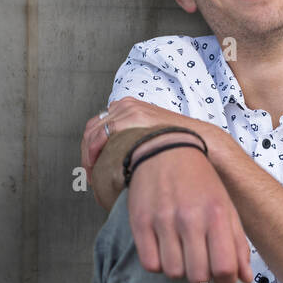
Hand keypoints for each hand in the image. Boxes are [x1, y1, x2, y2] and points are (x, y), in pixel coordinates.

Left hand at [81, 97, 209, 184]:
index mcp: (126, 108)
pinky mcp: (130, 117)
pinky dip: (94, 154)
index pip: (97, 126)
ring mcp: (127, 109)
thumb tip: (117, 160)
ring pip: (93, 134)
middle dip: (87, 154)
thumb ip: (131, 141)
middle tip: (90, 175)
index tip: (91, 167)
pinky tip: (97, 169)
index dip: (90, 149)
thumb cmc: (174, 144)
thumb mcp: (148, 138)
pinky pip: (101, 136)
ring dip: (88, 157)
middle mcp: (124, 105)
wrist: (195, 139)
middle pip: (92, 129)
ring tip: (93, 177)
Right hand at [126, 135, 252, 282]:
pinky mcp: (140, 223)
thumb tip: (245, 278)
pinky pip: (150, 264)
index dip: (226, 280)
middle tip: (200, 261)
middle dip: (202, 275)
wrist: (166, 149)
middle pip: (197, 275)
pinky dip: (158, 263)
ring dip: (179, 269)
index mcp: (216, 214)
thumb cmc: (200, 182)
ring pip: (173, 272)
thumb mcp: (226, 207)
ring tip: (181, 253)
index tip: (223, 275)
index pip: (224, 268)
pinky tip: (164, 249)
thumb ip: (238, 244)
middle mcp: (190, 218)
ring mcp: (162, 221)